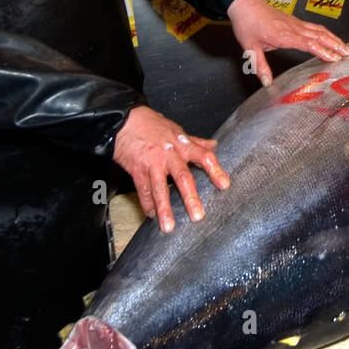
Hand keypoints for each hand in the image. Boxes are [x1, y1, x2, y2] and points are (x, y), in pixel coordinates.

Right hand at [113, 105, 228, 232]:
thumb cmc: (151, 125)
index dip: (215, 170)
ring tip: (169, 226)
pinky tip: (152, 215)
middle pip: (183, 177)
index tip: (225, 185)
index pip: (204, 156)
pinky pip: (144, 191)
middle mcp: (170, 154)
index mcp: (183, 144)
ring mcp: (153, 163)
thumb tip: (213, 145)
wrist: (124, 121)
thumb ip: (195, 141)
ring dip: (164, 209)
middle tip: (197, 215)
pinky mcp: (137, 170)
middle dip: (191, 197)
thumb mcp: (176, 130)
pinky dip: (148, 205)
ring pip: (160, 189)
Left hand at [226, 0, 348, 85]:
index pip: (308, 43)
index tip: (335, 58)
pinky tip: (332, 38)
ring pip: (320, 30)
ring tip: (347, 47)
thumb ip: (260, 65)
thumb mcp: (249, 47)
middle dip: (336, 45)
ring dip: (335, 38)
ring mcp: (296, 23)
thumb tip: (267, 82)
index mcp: (284, 34)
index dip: (323, 51)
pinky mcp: (296, 22)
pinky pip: (315, 27)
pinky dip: (327, 33)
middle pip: (320, 35)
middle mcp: (293, 28)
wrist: (246, 4)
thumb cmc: (247, 23)